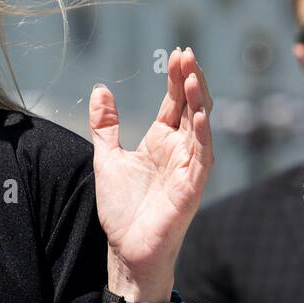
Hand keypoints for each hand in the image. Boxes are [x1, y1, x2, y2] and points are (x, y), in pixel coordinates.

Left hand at [88, 47, 213, 293]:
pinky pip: (202, 157)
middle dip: (191, 80)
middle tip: (188, 54)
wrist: (126, 249)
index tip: (177, 53)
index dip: (177, 78)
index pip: (174, 102)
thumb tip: (101, 88)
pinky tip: (199, 116)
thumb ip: (105, 125)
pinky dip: (202, 136)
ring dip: (200, 102)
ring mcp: (188, 168)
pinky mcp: (192, 187)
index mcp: (162, 142)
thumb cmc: (122, 209)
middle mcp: (179, 150)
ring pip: (201, 127)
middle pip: (191, 107)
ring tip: (194, 76)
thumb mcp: (107, 158)